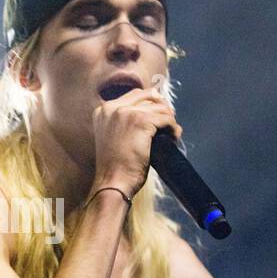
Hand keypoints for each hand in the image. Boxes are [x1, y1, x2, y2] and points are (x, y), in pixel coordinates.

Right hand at [92, 84, 180, 200]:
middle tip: (170, 122)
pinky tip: (173, 139)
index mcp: (103, 111)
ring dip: (169, 121)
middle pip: (148, 96)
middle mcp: (112, 108)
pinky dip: (173, 129)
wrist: (113, 182)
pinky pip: (167, 119)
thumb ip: (125, 122)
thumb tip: (153, 110)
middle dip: (163, 107)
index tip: (161, 113)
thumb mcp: (113, 137)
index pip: (134, 95)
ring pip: (160, 108)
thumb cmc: (116, 167)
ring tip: (171, 135)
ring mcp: (126, 113)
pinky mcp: (141, 121)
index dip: (151, 102)